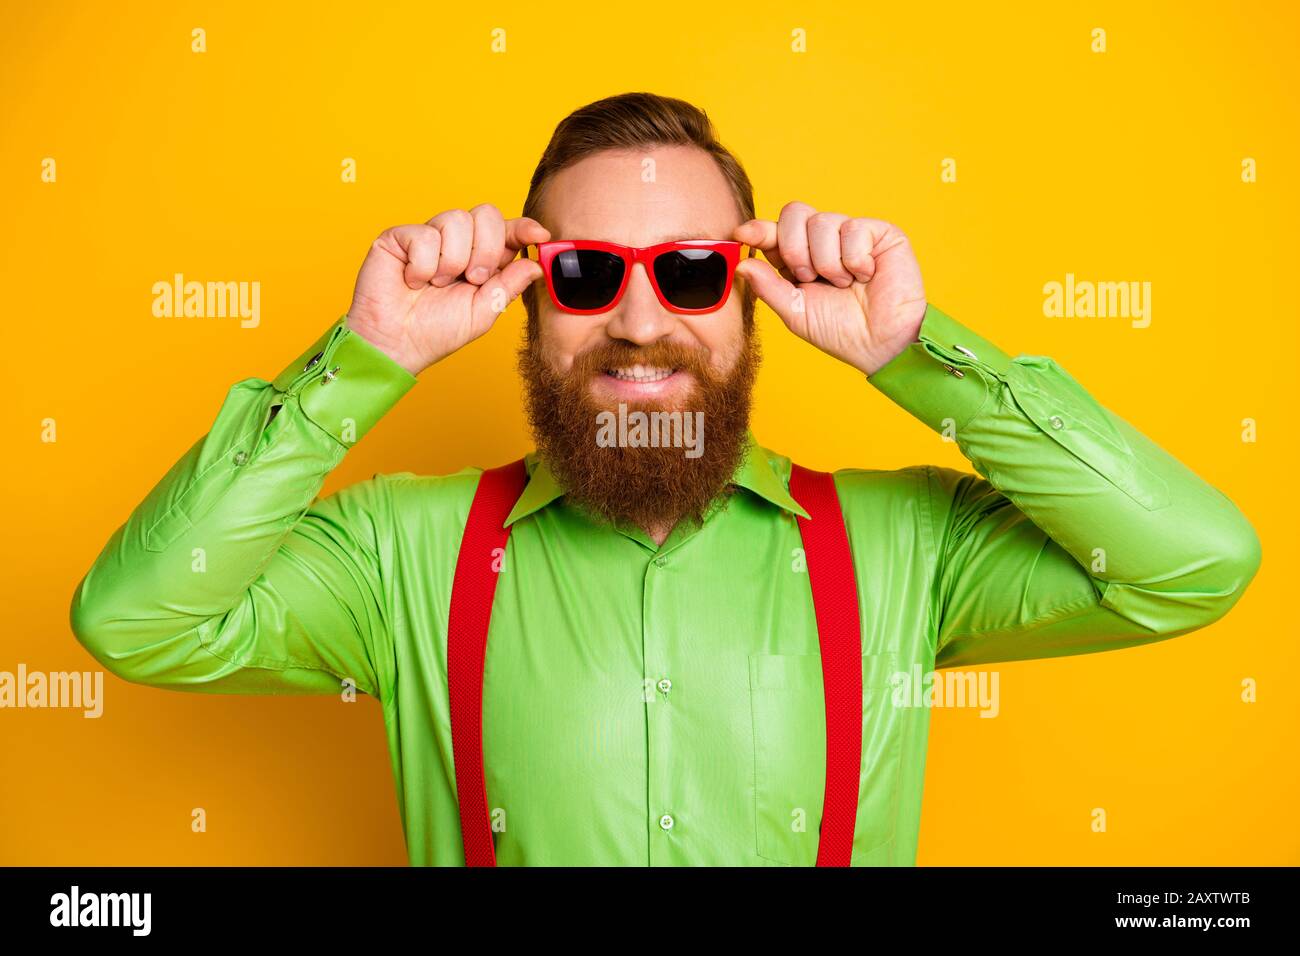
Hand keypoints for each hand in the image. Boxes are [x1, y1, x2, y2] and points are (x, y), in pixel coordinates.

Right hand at [345, 205, 549, 375]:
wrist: (396, 344)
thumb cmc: (436, 331)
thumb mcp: (483, 312)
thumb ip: (509, 286)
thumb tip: (536, 264)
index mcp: (481, 259)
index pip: (507, 230)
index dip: (524, 228)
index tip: (539, 235)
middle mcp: (456, 243)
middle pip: (486, 214)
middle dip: (485, 249)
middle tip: (473, 279)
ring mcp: (428, 237)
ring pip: (456, 220)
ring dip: (451, 261)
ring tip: (437, 284)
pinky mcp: (400, 237)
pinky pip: (424, 235)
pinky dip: (422, 266)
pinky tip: (413, 281)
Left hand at [733, 203, 926, 375]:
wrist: (880, 343)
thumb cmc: (839, 331)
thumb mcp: (794, 312)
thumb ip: (767, 287)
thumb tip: (741, 263)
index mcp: (799, 258)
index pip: (775, 231)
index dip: (759, 229)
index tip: (743, 234)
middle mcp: (823, 242)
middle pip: (794, 213)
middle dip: (794, 249)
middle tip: (809, 278)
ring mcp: (850, 234)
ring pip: (822, 222)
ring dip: (827, 262)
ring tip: (842, 284)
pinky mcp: (878, 232)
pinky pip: (853, 229)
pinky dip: (855, 260)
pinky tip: (865, 276)